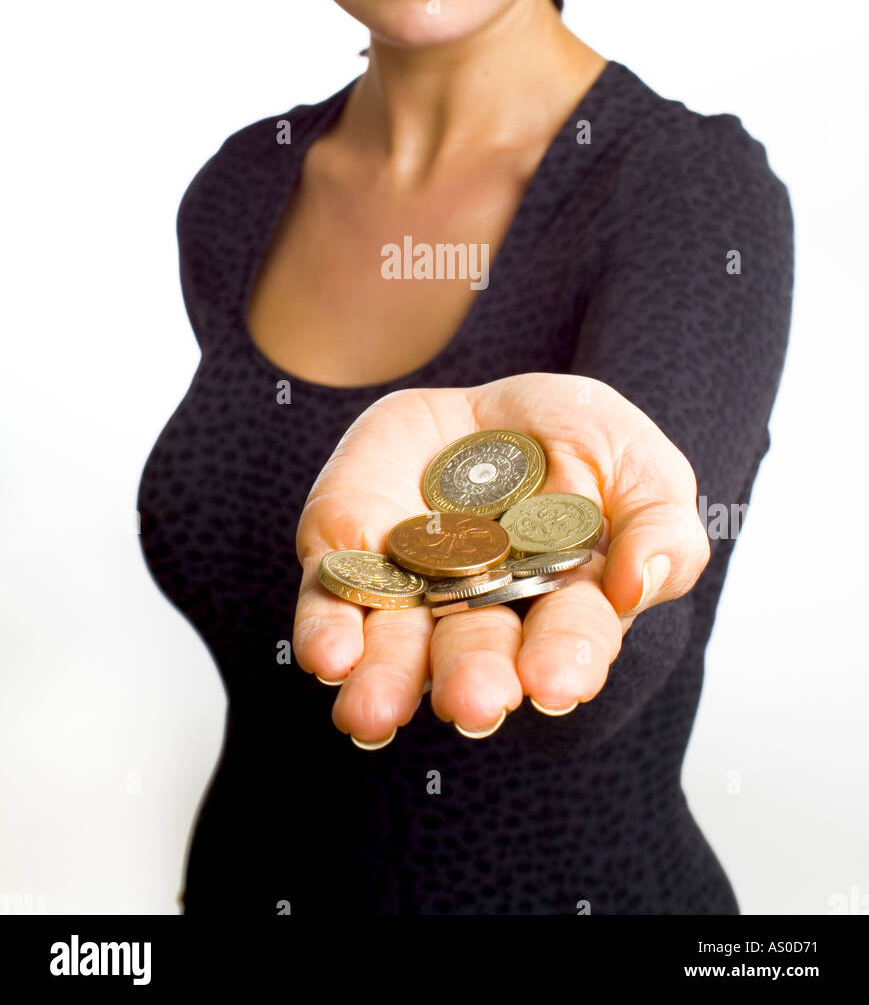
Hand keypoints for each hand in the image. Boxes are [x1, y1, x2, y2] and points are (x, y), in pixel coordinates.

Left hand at [292, 372, 708, 742]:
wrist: (493, 403)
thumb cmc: (580, 444)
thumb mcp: (641, 465)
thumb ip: (660, 526)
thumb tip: (635, 583)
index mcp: (564, 606)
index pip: (568, 641)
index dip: (564, 660)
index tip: (556, 683)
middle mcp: (484, 614)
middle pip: (476, 655)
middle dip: (474, 679)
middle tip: (472, 702)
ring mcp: (413, 588)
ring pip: (395, 648)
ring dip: (386, 682)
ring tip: (373, 713)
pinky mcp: (350, 556)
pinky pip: (331, 602)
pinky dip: (327, 632)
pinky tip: (329, 658)